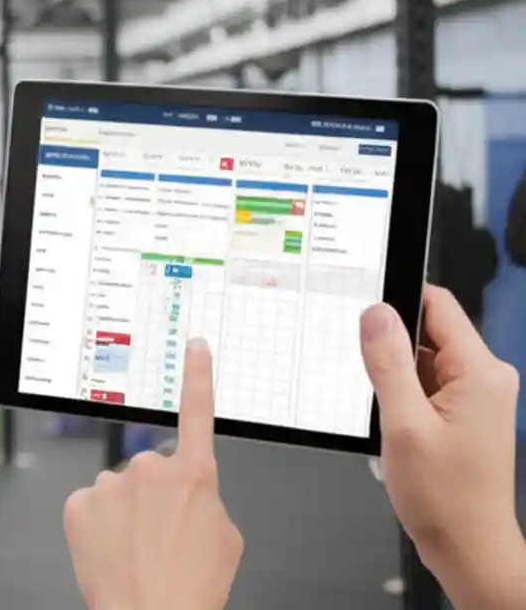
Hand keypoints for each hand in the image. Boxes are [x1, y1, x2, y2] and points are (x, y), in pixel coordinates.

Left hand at [64, 339, 242, 609]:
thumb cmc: (191, 587)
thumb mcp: (225, 538)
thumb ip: (205, 498)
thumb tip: (187, 491)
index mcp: (194, 474)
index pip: (198, 411)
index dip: (197, 375)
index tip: (194, 347)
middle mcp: (150, 471)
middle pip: (151, 470)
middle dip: (155, 496)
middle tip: (163, 536)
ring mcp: (111, 484)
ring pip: (119, 489)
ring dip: (126, 512)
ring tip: (138, 550)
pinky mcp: (79, 503)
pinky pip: (92, 504)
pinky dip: (100, 524)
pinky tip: (113, 549)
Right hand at [360, 286, 525, 609]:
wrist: (468, 546)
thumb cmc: (445, 498)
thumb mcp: (404, 425)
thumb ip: (387, 363)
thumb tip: (375, 313)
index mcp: (480, 373)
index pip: (437, 305)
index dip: (397, 299)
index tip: (360, 306)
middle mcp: (485, 378)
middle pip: (427, 332)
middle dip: (389, 347)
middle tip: (367, 377)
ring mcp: (476, 396)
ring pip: (421, 359)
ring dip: (394, 377)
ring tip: (388, 414)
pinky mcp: (464, 412)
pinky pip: (425, 384)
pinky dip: (402, 397)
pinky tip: (394, 425)